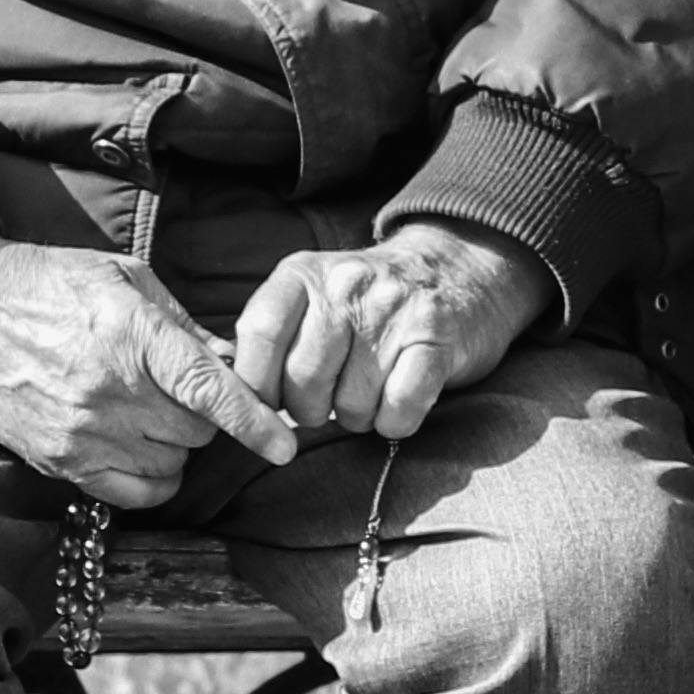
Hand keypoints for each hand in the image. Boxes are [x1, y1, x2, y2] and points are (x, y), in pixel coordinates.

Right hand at [0, 233, 302, 507]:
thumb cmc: (49, 283)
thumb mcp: (122, 278)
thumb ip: (183, 325)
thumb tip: (236, 361)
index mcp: (128, 334)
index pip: (207, 389)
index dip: (253, 420)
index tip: (286, 445)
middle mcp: (106, 390)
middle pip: (196, 431)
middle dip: (203, 414)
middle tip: (178, 387)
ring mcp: (80, 433)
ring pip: (170, 465)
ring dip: (176, 445)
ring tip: (148, 409)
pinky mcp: (59, 462)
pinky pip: (134, 493)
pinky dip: (152, 477)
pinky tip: (141, 448)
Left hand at [226, 225, 556, 443]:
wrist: (458, 270)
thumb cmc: (367, 305)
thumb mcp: (311, 297)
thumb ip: (272, 336)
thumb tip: (235, 396)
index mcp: (302, 274)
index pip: (259, 334)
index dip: (256, 384)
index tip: (264, 407)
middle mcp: (346, 284)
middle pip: (304, 378)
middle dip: (309, 411)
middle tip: (325, 404)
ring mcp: (393, 308)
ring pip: (352, 403)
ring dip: (355, 418)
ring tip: (365, 396)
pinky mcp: (436, 335)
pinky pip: (399, 409)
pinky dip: (394, 422)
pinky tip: (396, 404)